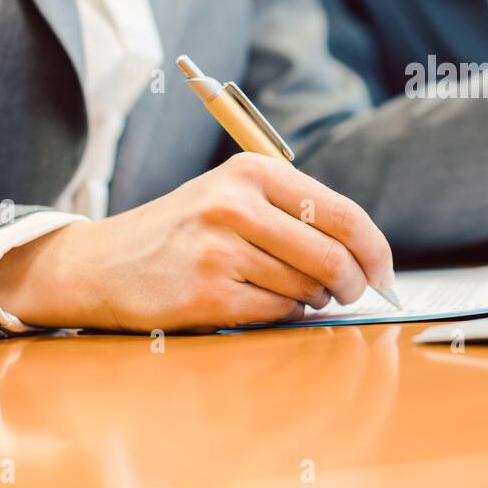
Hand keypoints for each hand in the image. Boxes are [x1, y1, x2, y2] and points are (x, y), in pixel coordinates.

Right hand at [0, 153, 394, 331]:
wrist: (103, 263)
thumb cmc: (186, 231)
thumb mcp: (235, 196)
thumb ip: (298, 214)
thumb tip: (368, 258)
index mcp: (254, 171)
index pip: (343, 213)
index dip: (375, 250)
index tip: (385, 274)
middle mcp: (236, 203)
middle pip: (332, 256)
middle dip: (352, 284)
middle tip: (349, 294)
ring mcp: (219, 248)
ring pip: (306, 289)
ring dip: (311, 301)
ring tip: (287, 292)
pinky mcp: (206, 293)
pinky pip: (275, 314)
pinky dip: (282, 316)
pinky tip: (261, 304)